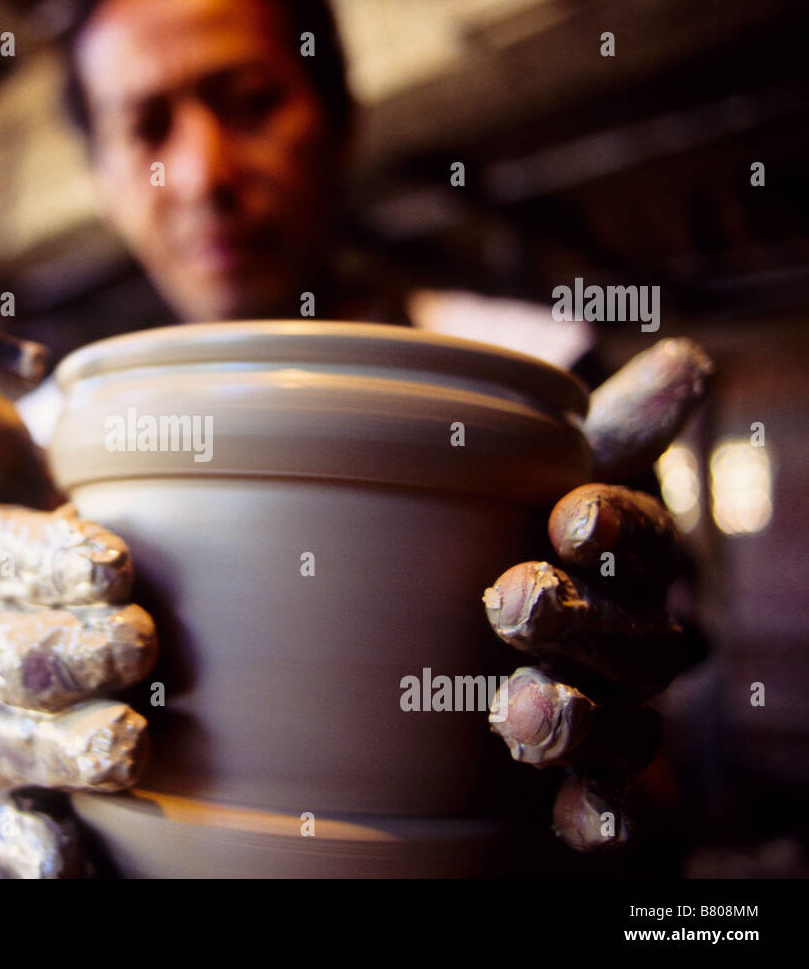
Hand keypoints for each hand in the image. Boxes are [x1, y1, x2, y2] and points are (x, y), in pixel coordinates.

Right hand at [0, 498, 157, 877]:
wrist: (60, 617)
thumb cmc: (59, 536)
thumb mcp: (30, 481)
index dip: (42, 557)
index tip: (112, 559)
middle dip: (63, 650)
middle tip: (139, 642)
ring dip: (59, 747)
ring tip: (127, 747)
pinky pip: (0, 823)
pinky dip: (31, 843)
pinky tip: (69, 860)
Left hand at [482, 338, 712, 851]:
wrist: (500, 627)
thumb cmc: (533, 533)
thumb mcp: (562, 475)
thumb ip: (615, 432)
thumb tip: (688, 363)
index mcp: (627, 558)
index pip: (638, 537)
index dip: (615, 527)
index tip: (570, 516)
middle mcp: (634, 638)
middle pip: (629, 637)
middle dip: (578, 621)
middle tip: (514, 601)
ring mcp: (615, 712)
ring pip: (618, 725)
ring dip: (575, 721)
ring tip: (520, 713)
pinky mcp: (585, 780)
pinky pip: (607, 806)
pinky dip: (599, 816)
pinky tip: (579, 823)